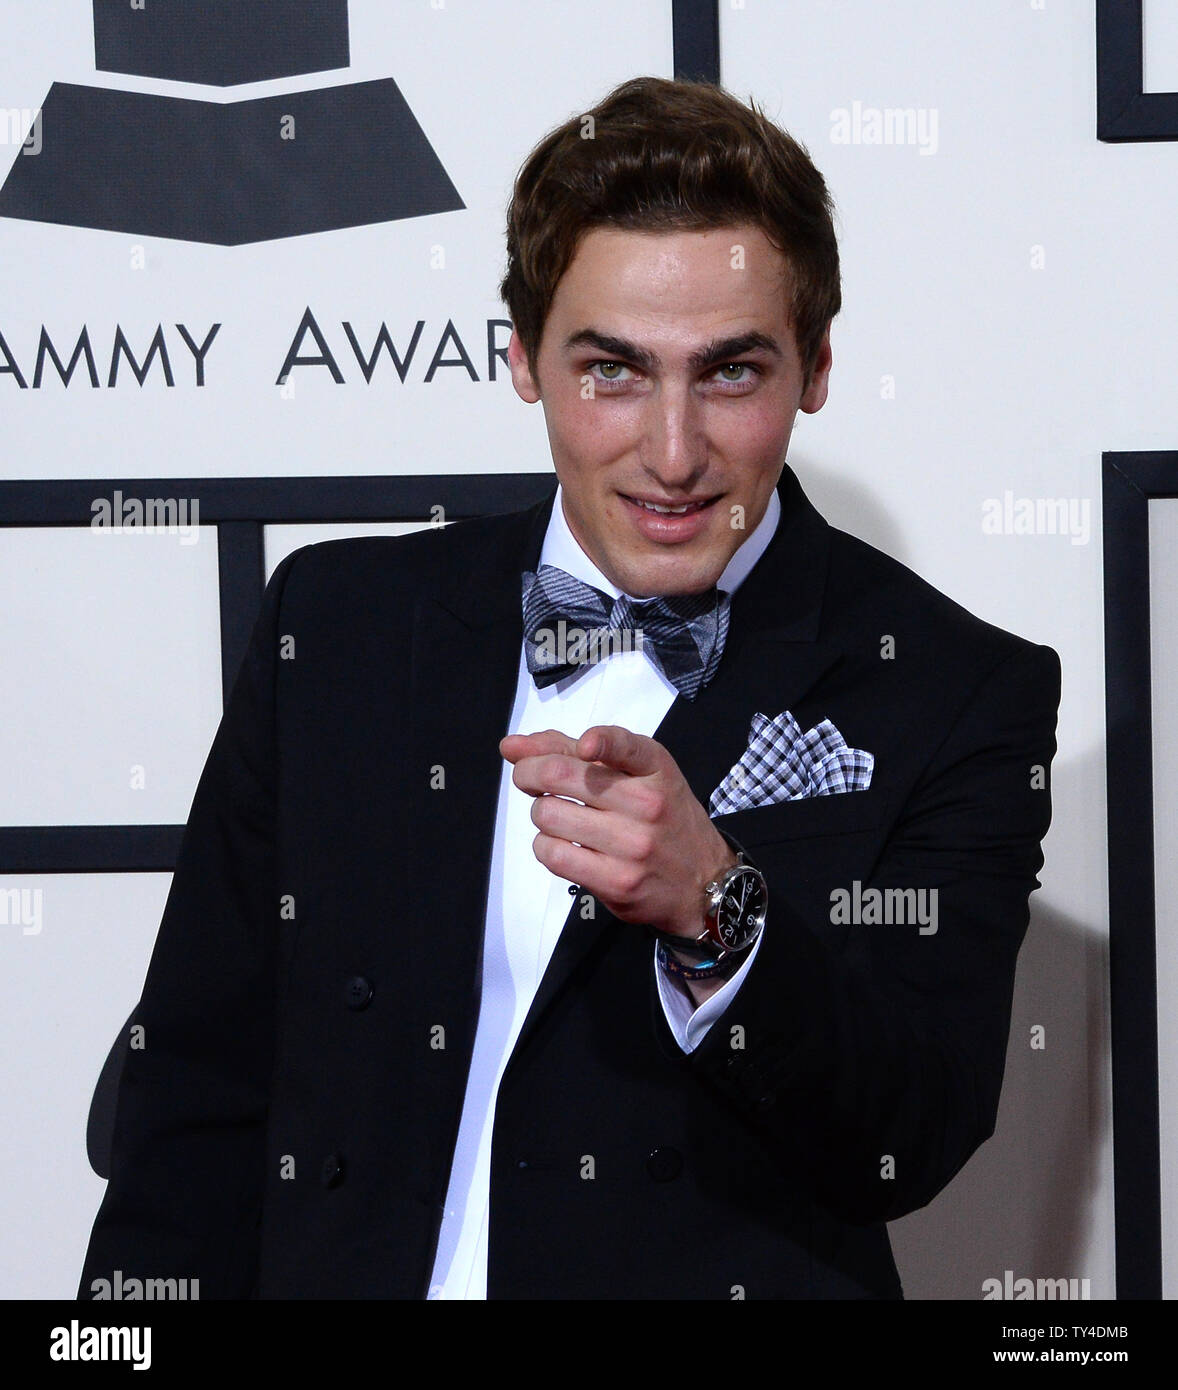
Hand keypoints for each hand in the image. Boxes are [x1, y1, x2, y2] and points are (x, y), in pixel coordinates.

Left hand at [499, 724, 737, 938]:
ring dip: (541, 814)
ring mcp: (632, 845)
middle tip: (529, 779)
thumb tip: (512, 746)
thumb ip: (574, 752)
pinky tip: (562, 845)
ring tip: (559, 818)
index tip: (584, 746)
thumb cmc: (664, 820)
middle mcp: (647, 804)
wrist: (703, 882)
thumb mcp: (638, 776)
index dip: (597, 741)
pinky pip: (552, 854)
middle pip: (559, 775)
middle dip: (529, 773)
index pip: (624, 745)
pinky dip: (545, 846)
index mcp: (656, 769)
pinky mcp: (616, 882)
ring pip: (547, 815)